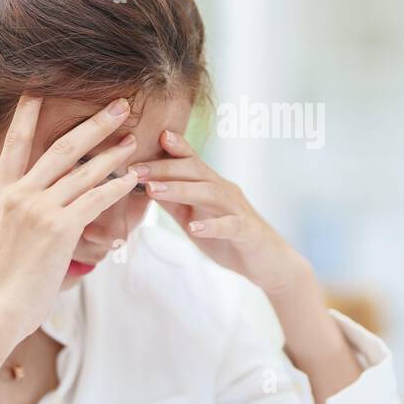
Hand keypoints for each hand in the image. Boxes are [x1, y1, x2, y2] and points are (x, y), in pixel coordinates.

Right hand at [0, 95, 138, 343]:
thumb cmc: (1, 278)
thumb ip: (14, 210)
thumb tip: (31, 199)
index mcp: (0, 193)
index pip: (15, 142)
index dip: (28, 114)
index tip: (38, 87)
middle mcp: (18, 194)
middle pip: (61, 148)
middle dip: (93, 124)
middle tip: (118, 105)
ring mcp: (38, 210)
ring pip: (83, 172)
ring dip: (113, 153)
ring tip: (133, 139)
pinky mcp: (59, 229)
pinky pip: (95, 200)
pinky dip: (117, 186)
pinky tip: (133, 178)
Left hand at [133, 130, 307, 295]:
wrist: (268, 262)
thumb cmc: (228, 238)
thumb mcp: (195, 217)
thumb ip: (175, 201)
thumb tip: (145, 185)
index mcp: (211, 186)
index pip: (190, 160)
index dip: (170, 148)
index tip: (143, 141)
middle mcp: (225, 191)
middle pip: (196, 171)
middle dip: (164, 168)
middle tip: (135, 170)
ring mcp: (237, 210)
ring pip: (209, 193)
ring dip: (180, 189)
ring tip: (154, 190)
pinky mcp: (247, 232)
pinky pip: (229, 226)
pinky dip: (211, 226)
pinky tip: (193, 228)